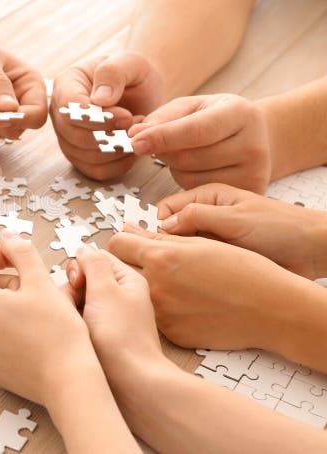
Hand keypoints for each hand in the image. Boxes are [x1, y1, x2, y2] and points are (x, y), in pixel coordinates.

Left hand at [0, 232, 94, 404]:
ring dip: (10, 303)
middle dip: (9, 280)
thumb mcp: (40, 281)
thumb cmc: (57, 332)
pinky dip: (9, 326)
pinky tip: (35, 333)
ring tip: (39, 311)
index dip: (2, 253)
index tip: (22, 257)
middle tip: (38, 289)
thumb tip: (7, 236)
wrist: (68, 381)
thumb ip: (20, 252)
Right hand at [50, 52, 163, 179]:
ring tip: (136, 132)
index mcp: (66, 85)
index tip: (126, 116)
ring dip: (116, 150)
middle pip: (74, 136)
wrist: (143, 89)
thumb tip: (99, 100)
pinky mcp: (82, 156)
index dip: (98, 117)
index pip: (70, 109)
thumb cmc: (134, 73)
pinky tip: (132, 150)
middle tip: (135, 124)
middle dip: (109, 135)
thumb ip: (112, 73)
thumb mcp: (129, 61)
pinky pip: (95, 170)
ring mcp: (69, 137)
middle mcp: (61, 114)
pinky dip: (117, 165)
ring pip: (85, 156)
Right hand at [67, 248, 168, 392]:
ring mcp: (109, 317)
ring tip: (77, 327)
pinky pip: (78, 321)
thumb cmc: (122, 339)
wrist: (130, 382)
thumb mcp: (105, 290)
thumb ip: (93, 263)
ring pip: (75, 301)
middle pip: (81, 280)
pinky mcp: (101, 336)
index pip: (94, 258)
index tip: (78, 283)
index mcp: (127, 280)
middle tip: (77, 307)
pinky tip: (77, 338)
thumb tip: (83, 249)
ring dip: (69, 311)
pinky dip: (73, 327)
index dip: (80, 268)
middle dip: (71, 291)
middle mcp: (119, 297)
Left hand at [107, 225, 301, 349]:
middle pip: (124, 272)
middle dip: (135, 268)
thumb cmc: (242, 270)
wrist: (271, 309)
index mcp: (160, 259)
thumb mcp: (200, 243)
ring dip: (152, 291)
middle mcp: (154, 288)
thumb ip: (157, 238)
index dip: (124, 243)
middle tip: (163, 269)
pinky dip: (169, 312)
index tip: (131, 246)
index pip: (116, 245)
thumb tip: (127, 228)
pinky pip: (158, 319)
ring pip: (140, 297)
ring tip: (185, 290)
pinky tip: (193, 308)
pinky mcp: (172, 335)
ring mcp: (161, 315)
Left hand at [129, 94, 271, 192]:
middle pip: (189, 158)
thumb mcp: (192, 106)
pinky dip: (186, 182)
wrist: (254, 136)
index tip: (135, 141)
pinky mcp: (249, 193)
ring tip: (185, 153)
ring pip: (190, 178)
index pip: (196, 130)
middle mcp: (253, 144)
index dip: (162, 137)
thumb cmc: (215, 118)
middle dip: (164, 152)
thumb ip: (162, 117)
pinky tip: (196, 168)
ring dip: (174, 168)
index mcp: (240, 113)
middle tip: (160, 144)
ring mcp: (254, 172)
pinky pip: (199, 193)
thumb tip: (135, 133)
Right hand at [158, 183, 326, 278]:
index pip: (166, 207)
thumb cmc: (283, 228)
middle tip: (173, 257)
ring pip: (183, 247)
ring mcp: (213, 236)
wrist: (312, 250)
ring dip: (184, 257)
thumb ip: (197, 217)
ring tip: (191, 267)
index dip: (159, 224)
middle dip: (170, 243)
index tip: (160, 241)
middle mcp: (207, 215)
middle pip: (171, 228)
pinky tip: (200, 274)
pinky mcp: (220, 255)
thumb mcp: (236, 219)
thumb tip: (163, 224)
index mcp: (207, 196)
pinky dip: (196, 268)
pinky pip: (198, 262)